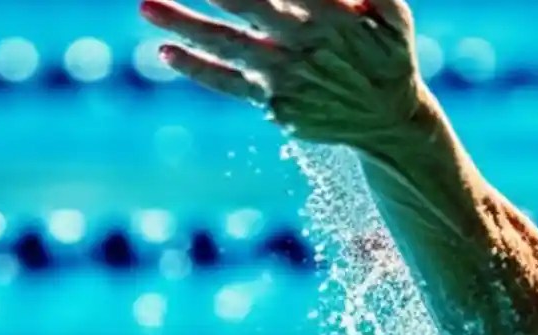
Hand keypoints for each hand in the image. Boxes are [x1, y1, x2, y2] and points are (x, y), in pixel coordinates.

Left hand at [140, 0, 425, 153]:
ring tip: (144, 6)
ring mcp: (284, 78)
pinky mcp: (273, 104)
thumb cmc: (387, 51)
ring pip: (226, 46)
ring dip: (182, 25)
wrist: (387, 121)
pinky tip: (164, 52)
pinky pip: (227, 84)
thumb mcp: (394, 14)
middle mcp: (302, 46)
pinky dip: (196, 70)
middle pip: (247, 7)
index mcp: (331, 17)